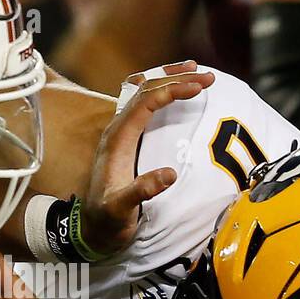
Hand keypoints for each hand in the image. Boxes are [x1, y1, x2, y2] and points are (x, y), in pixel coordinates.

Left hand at [79, 61, 214, 258]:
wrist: (91, 229)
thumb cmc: (107, 220)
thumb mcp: (121, 210)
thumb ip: (141, 192)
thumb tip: (169, 174)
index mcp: (116, 140)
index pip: (145, 102)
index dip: (171, 90)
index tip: (198, 87)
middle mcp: (116, 130)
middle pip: (146, 91)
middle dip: (177, 79)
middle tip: (208, 77)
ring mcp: (120, 133)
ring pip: (143, 93)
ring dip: (168, 78)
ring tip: (194, 69)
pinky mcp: (126, 139)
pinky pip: (143, 104)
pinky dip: (161, 91)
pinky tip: (174, 88)